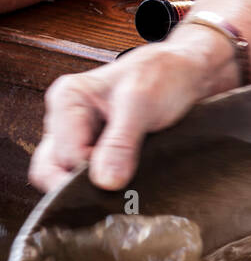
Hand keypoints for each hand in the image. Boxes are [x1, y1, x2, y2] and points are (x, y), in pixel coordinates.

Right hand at [29, 35, 236, 194]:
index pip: (62, 156)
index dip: (90, 172)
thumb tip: (104, 182)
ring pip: (68, 178)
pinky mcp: (94, 150)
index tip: (120, 176)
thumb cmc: (164, 76)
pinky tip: (129, 180)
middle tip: (122, 185)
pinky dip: (106, 185)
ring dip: (96, 186)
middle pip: (54, 169)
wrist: (186, 74)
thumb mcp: (142, 104)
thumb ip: (120, 143)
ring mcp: (78, 137)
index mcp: (67, 99)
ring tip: (129, 178)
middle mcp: (65, 119)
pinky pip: (87, 178)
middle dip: (83, 185)